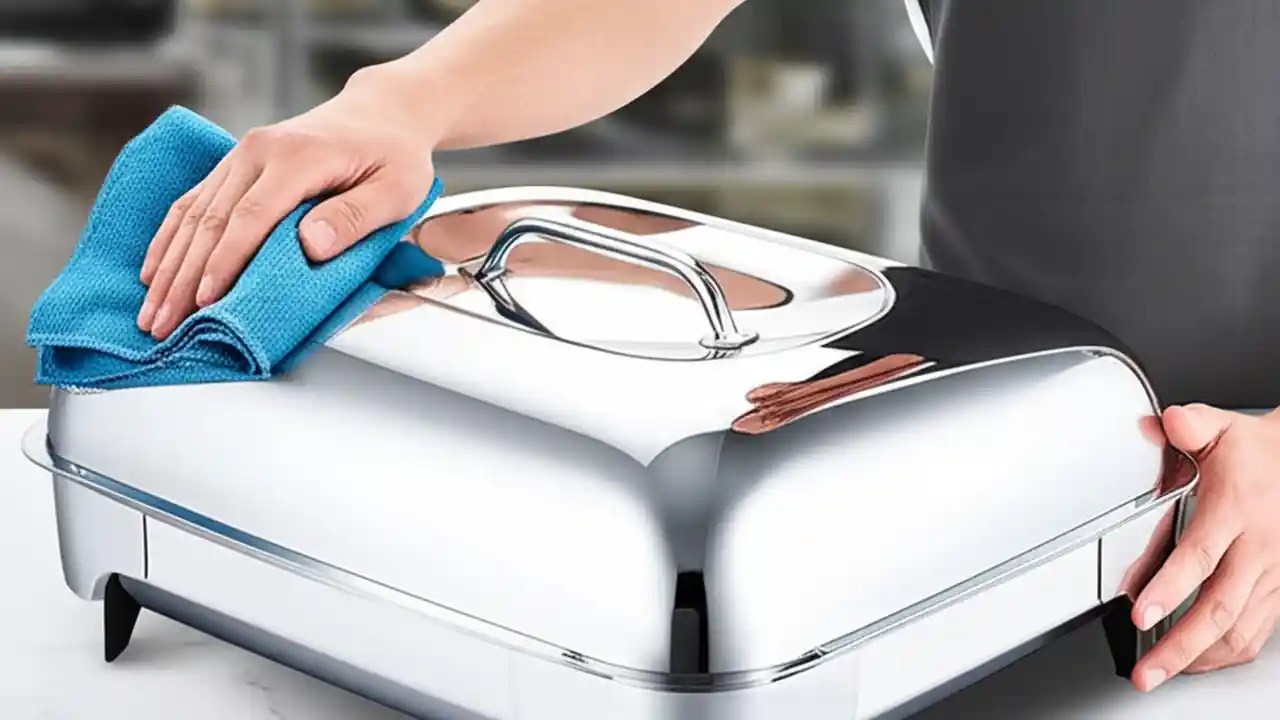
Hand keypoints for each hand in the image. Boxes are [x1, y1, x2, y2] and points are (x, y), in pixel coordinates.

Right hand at [137, 66, 437, 339]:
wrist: (381, 113)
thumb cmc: (394, 155)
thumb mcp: (396, 189)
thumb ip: (355, 216)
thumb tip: (311, 244)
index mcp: (297, 157)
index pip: (251, 217)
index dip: (225, 263)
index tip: (206, 301)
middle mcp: (259, 150)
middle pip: (211, 219)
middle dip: (183, 277)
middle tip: (164, 322)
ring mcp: (242, 154)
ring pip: (193, 213)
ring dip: (168, 265)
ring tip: (151, 310)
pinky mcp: (236, 164)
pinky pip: (194, 201)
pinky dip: (171, 237)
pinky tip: (155, 268)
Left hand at [1131, 404, 1279, 689]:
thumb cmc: (1259, 452)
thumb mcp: (1223, 428)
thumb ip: (1190, 425)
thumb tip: (1165, 422)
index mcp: (1235, 512)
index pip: (1199, 557)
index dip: (1168, 587)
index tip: (1139, 612)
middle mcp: (1257, 549)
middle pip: (1218, 609)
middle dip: (1177, 646)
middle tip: (1144, 670)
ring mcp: (1272, 574)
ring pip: (1238, 629)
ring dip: (1199, 657)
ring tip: (1161, 673)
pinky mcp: (1279, 588)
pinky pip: (1258, 631)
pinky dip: (1227, 653)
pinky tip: (1200, 661)